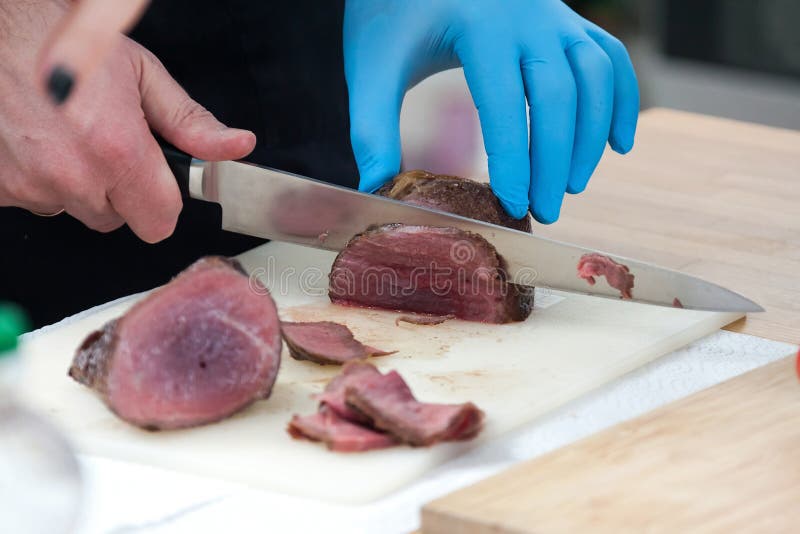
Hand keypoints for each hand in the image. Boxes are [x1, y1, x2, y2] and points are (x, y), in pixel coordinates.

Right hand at [0, 0, 254, 241]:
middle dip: (119, 190)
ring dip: (77, 184)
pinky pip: (34, 199)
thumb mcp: (140, 73)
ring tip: (68, 134)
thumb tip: (235, 146)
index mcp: (117, 149)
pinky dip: (39, 177)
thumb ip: (190, 123)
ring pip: (74, 209)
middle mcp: (72, 175)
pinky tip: (40, 139)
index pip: (160, 223)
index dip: (162, 204)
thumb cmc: (60, 41)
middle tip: (104, 142)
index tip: (156, 184)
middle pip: (116, 218)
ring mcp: (30, 184)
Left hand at [344, 0, 638, 222]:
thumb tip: (377, 189)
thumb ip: (371, 127)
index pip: (505, 102)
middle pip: (559, 94)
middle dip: (554, 160)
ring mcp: (555, 13)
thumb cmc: (390, 14)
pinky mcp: (568, 19)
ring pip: (595, 77)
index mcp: (479, 24)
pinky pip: (610, 58)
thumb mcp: (371, 66)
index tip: (512, 205)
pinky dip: (622, 100)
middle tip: (544, 211)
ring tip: (574, 187)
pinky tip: (618, 144)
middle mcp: (528, 14)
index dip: (513, 160)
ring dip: (591, 136)